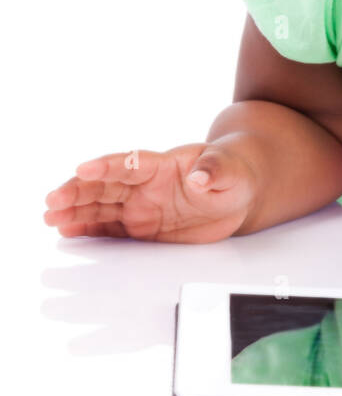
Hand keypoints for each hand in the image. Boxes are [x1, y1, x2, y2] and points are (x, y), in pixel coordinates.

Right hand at [43, 140, 258, 242]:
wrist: (237, 193)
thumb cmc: (233, 171)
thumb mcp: (231, 169)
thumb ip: (214, 171)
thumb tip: (198, 177)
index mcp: (162, 164)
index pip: (130, 163)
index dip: (107, 166)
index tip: (83, 169)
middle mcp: (145, 185)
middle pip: (105, 185)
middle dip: (78, 191)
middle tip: (53, 201)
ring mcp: (140, 205)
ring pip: (101, 206)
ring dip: (75, 211)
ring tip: (50, 218)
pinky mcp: (142, 227)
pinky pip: (110, 228)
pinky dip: (88, 229)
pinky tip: (67, 232)